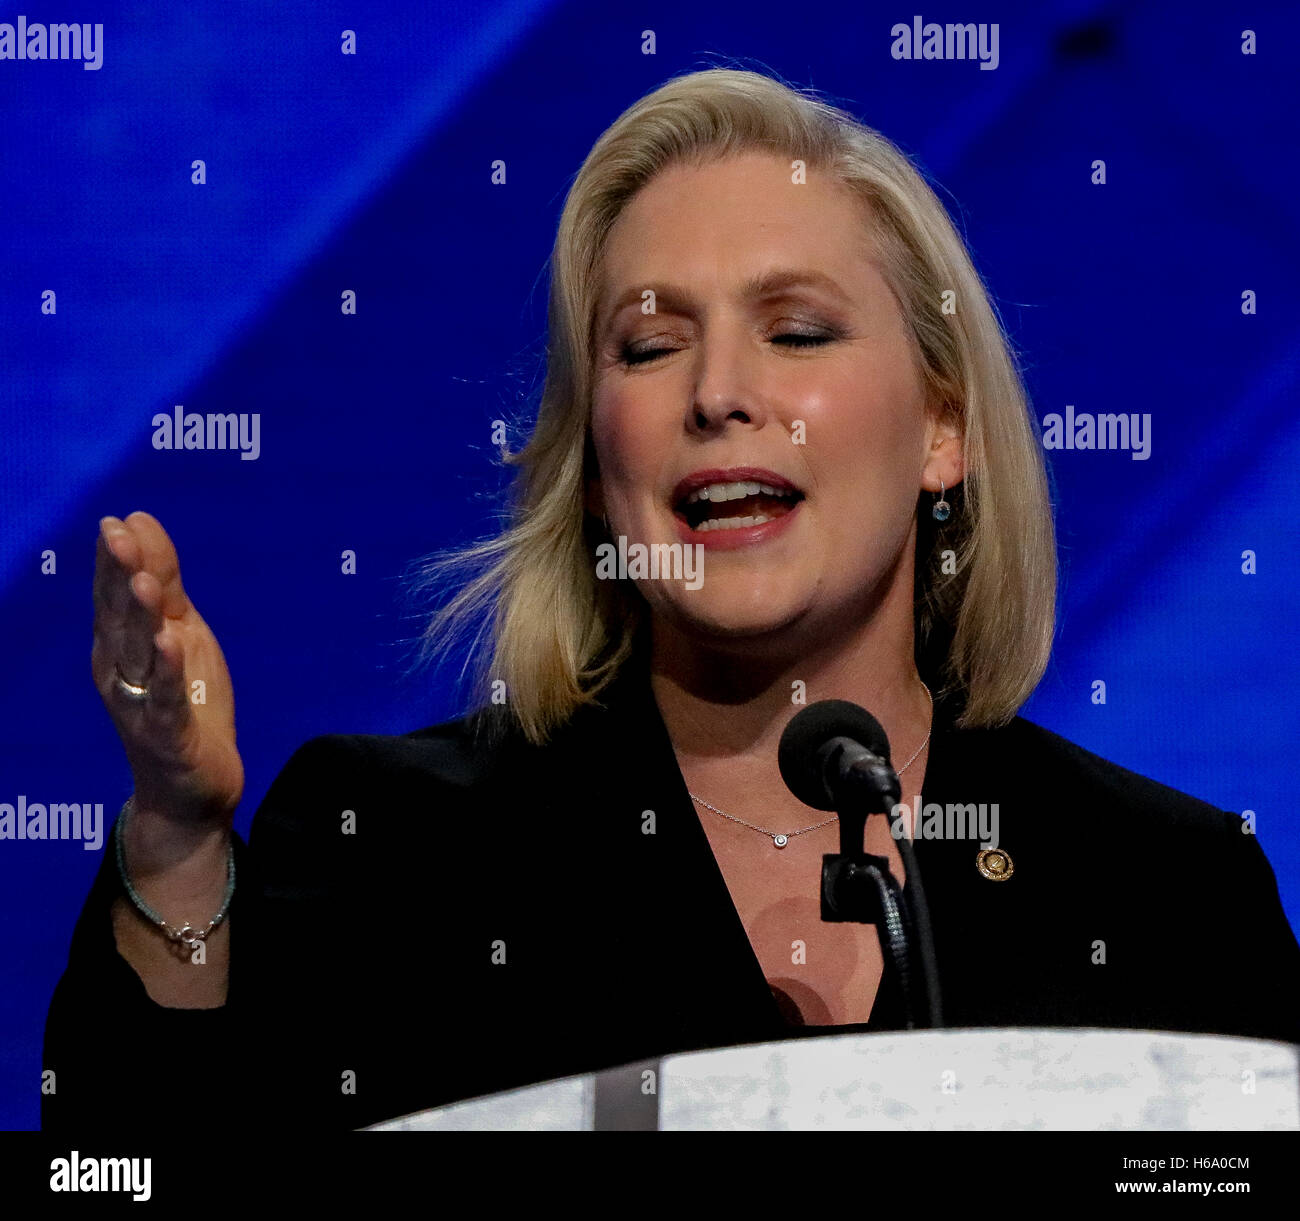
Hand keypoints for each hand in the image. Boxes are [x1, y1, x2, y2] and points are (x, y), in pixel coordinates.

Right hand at [92, 512, 242, 823]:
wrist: (189, 788)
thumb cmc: (184, 702)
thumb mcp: (179, 632)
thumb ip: (162, 582)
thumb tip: (138, 520)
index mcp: (123, 643)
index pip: (115, 594)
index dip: (116, 559)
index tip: (117, 521)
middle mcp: (123, 670)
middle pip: (120, 617)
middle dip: (118, 576)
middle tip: (115, 534)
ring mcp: (142, 702)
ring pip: (140, 654)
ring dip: (138, 617)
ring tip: (141, 582)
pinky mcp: (169, 733)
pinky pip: (167, 698)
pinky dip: (169, 670)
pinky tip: (171, 643)